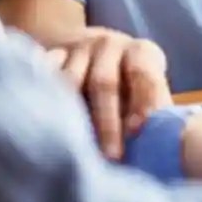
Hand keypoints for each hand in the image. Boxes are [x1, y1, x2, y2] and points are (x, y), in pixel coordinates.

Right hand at [44, 28, 171, 160]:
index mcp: (141, 52)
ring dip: (71, 115)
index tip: (138, 134)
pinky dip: (42, 93)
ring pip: (69, 80)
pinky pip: (44, 73)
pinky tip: (42, 119)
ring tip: (72, 146)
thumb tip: (159, 146)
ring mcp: (78, 48)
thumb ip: (152, 109)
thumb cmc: (129, 79)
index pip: (144, 76)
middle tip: (110, 157)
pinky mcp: (52, 52)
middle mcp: (109, 45)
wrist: (96, 46)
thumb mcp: (146, 85)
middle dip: (107, 123)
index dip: (143, 103)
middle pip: (104, 83)